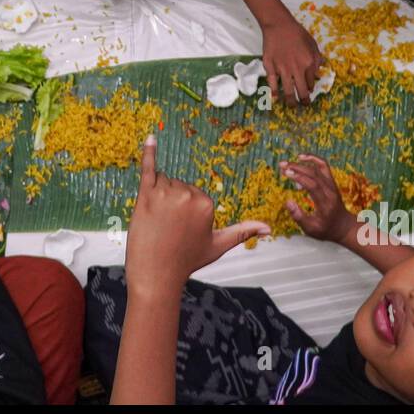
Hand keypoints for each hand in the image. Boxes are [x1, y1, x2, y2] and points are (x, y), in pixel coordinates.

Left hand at [125, 135, 268, 299]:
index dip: (185, 211)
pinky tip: (150, 138)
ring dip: (158, 196)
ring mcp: (166, 194)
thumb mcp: (218, 245)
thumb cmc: (186, 261)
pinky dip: (149, 153)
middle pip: (178, 185)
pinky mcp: (146, 195)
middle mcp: (188, 195)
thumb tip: (268, 228)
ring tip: (157, 221)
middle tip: (167, 228)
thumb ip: (243, 232)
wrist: (156, 274)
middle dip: (171, 203)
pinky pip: (149, 169)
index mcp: (207, 204)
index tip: (182, 229)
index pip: (194, 194)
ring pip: (163, 182)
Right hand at [261, 14, 322, 104]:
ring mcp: (282, 69)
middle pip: (301, 91)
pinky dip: (274, 93)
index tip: (308, 91)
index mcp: (308, 63)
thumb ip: (317, 59)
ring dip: (291, 101)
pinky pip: (272, 83)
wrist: (279, 25)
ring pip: (288, 91)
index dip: (310, 88)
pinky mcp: (270, 67)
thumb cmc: (297, 33)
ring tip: (292, 106)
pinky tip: (275, 99)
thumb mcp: (313, 44)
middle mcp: (296, 69)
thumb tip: (319, 73)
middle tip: (304, 106)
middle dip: (304, 101)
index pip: (311, 83)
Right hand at [280, 155, 356, 244]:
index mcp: (325, 204)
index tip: (285, 173)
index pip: (313, 185)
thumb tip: (288, 202)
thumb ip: (299, 217)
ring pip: (319, 168)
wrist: (343, 226)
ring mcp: (332, 185)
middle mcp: (330, 192)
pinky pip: (323, 166)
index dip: (299, 177)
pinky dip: (313, 159)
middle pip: (314, 174)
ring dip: (302, 163)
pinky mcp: (331, 182)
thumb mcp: (311, 229)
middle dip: (297, 168)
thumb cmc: (325, 229)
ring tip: (287, 163)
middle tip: (281, 165)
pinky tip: (301, 157)